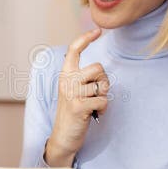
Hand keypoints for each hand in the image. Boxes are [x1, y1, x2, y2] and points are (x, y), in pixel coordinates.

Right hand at [45, 28, 109, 166]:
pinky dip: (103, 108)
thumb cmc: (73, 111)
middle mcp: (66, 81)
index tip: (97, 31)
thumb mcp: (73, 90)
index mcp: (65, 75)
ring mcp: (72, 94)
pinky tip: (95, 114)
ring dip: (104, 97)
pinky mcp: (79, 107)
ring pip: (102, 85)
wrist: (63, 137)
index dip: (86, 38)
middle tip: (97, 93)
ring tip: (94, 105)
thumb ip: (83, 78)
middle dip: (104, 81)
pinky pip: (103, 100)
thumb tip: (100, 70)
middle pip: (98, 67)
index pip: (73, 50)